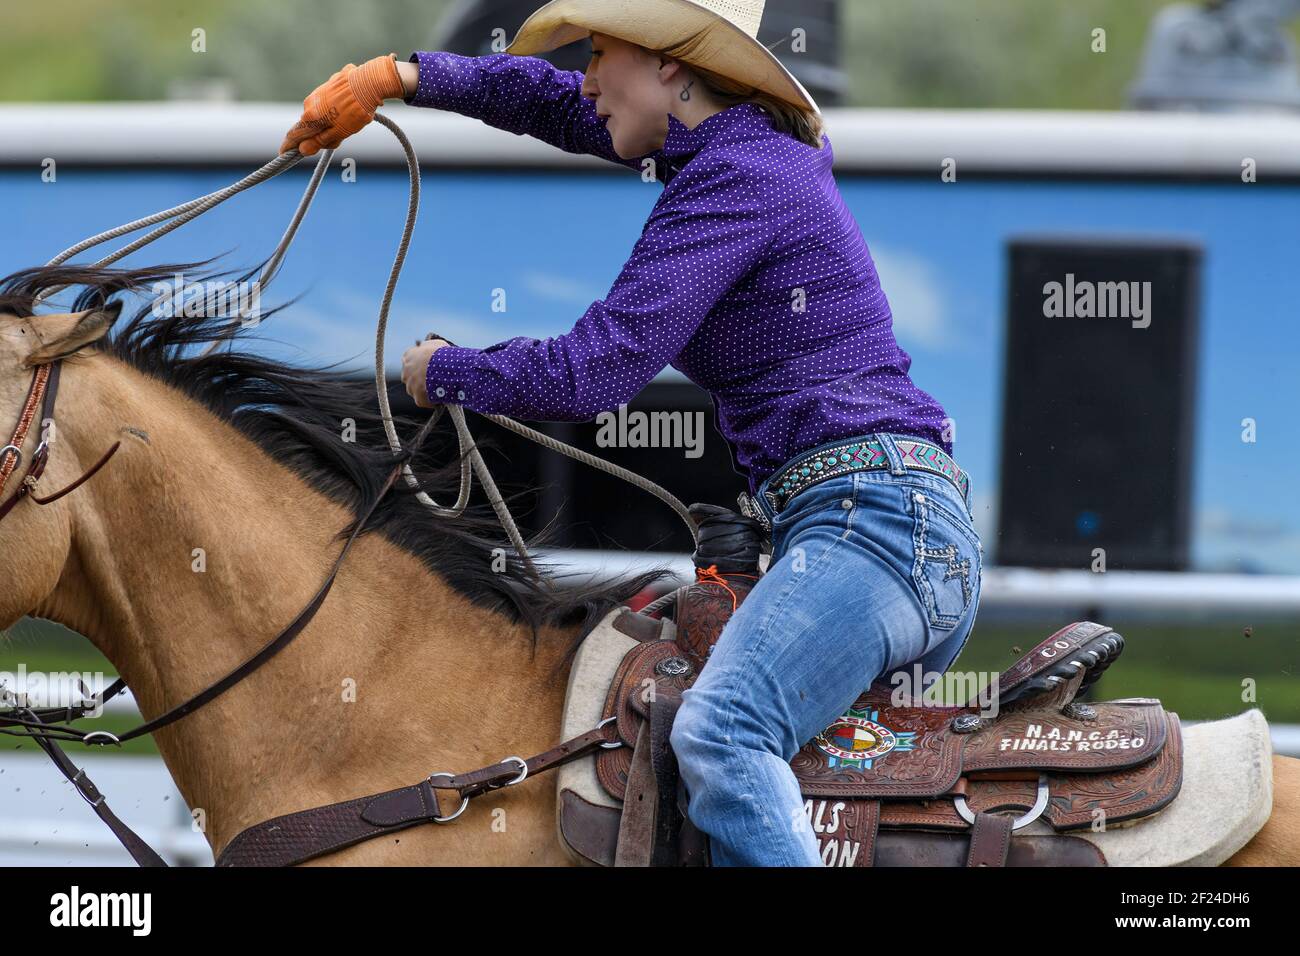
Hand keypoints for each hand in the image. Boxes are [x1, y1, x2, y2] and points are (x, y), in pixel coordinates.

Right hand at [280, 54, 403, 156]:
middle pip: (310, 124)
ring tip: (352, 120)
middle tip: (340, 137)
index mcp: (310, 117)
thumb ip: (319, 141)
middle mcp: (310, 102)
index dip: (288, 146)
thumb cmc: (355, 111)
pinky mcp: (331, 83)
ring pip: (321, 111)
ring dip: (330, 119)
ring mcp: (320, 90)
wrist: (369, 83)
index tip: (283, 154)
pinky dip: (338, 105)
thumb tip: (302, 150)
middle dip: (320, 133)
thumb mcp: (339, 132)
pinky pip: (331, 99)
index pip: (294, 135)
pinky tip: (352, 105)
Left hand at [402, 338, 450, 407]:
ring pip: (415, 390)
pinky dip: (430, 401)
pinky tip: (439, 400)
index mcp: (408, 356)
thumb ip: (426, 346)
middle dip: (419, 378)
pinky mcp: (418, 398)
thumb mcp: (434, 344)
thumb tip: (425, 347)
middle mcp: (406, 372)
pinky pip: (423, 401)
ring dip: (423, 390)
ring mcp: (411, 386)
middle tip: (433, 378)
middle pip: (411, 376)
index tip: (428, 365)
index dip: (420, 363)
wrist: (445, 367)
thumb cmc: (441, 354)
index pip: (410, 360)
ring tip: (437, 390)